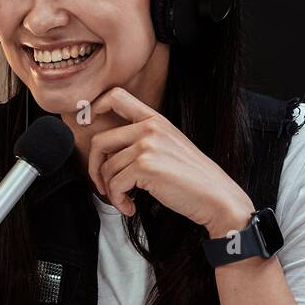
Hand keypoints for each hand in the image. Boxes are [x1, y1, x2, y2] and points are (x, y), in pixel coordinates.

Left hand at [87, 87, 253, 237]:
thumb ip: (143, 141)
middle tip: (103, 186)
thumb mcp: (169, 147)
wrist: (216, 197)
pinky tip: (131, 208)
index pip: (117, 96)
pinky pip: (115, 185)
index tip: (87, 123)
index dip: (96, 106)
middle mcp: (150, 128)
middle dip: (95, 168)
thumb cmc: (192, 179)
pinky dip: (119, 201)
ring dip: (112, 191)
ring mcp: (147, 146)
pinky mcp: (145, 166)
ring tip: (125, 201)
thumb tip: (108, 154)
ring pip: (107, 169)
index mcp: (155, 120)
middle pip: (100, 141)